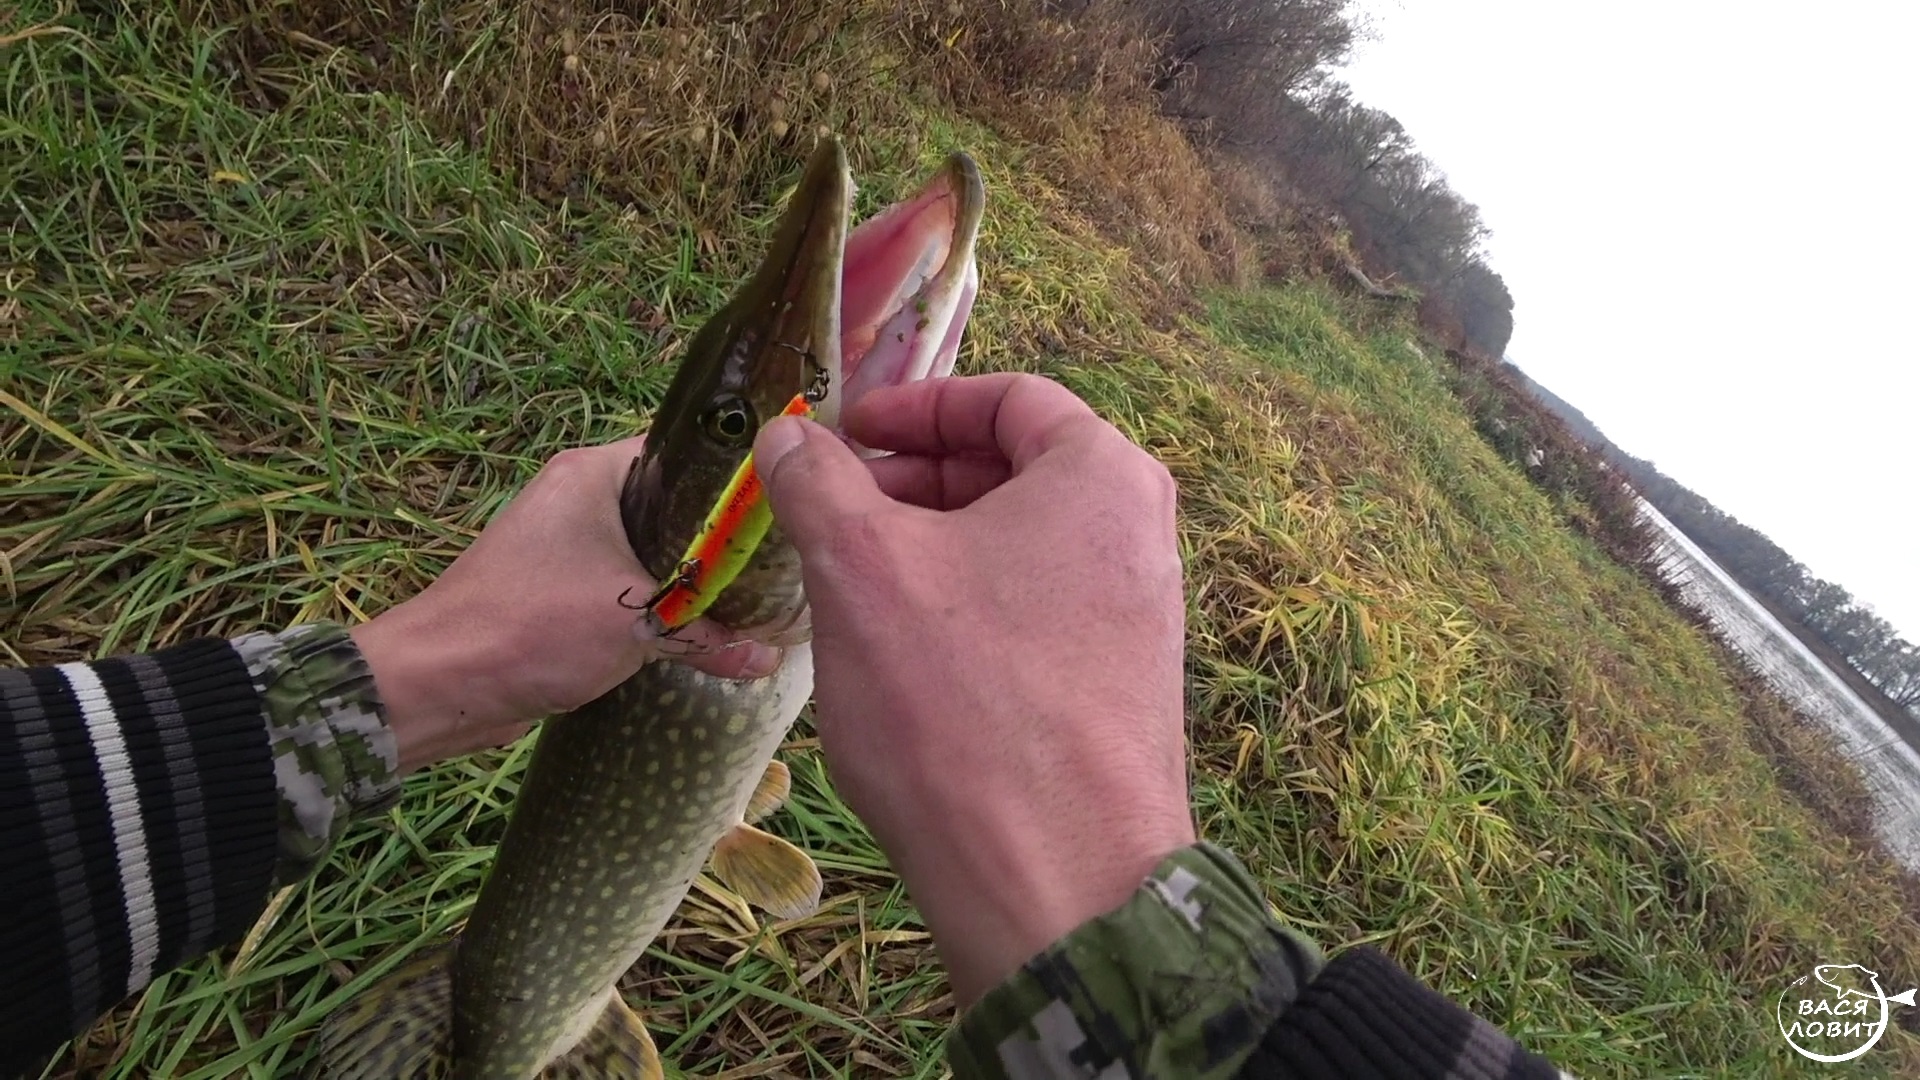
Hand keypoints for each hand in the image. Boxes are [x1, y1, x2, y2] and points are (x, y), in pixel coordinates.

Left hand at [351, 435, 784, 772]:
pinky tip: (700, 629)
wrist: (441, 682)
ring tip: (753, 595)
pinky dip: (656, 604)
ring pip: (648, 550)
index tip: (785, 502)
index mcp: (592, 473)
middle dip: (720, 536)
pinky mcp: (557, 589)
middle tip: (781, 558)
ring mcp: (564, 543)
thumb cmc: (534, 625)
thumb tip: (769, 657)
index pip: (683, 452)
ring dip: (688, 576)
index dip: (736, 473)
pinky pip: (624, 584)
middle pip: (671, 504)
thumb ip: (707, 636)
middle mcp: (577, 496)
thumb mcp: (636, 625)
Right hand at [754, 372, 1194, 1005]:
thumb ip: (818, 484)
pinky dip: (966, 611)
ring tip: (850, 585)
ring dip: (932, 551)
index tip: (844, 434)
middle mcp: (1140, 538)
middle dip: (915, 482)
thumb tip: (787, 436)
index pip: (1009, 398)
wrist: (1055, 883)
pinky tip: (901, 656)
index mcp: (1103, 477)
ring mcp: (1138, 621)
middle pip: (1016, 471)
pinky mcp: (1119, 692)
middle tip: (831, 510)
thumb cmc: (961, 704)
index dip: (916, 407)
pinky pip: (1035, 616)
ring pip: (1020, 550)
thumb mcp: (861, 569)